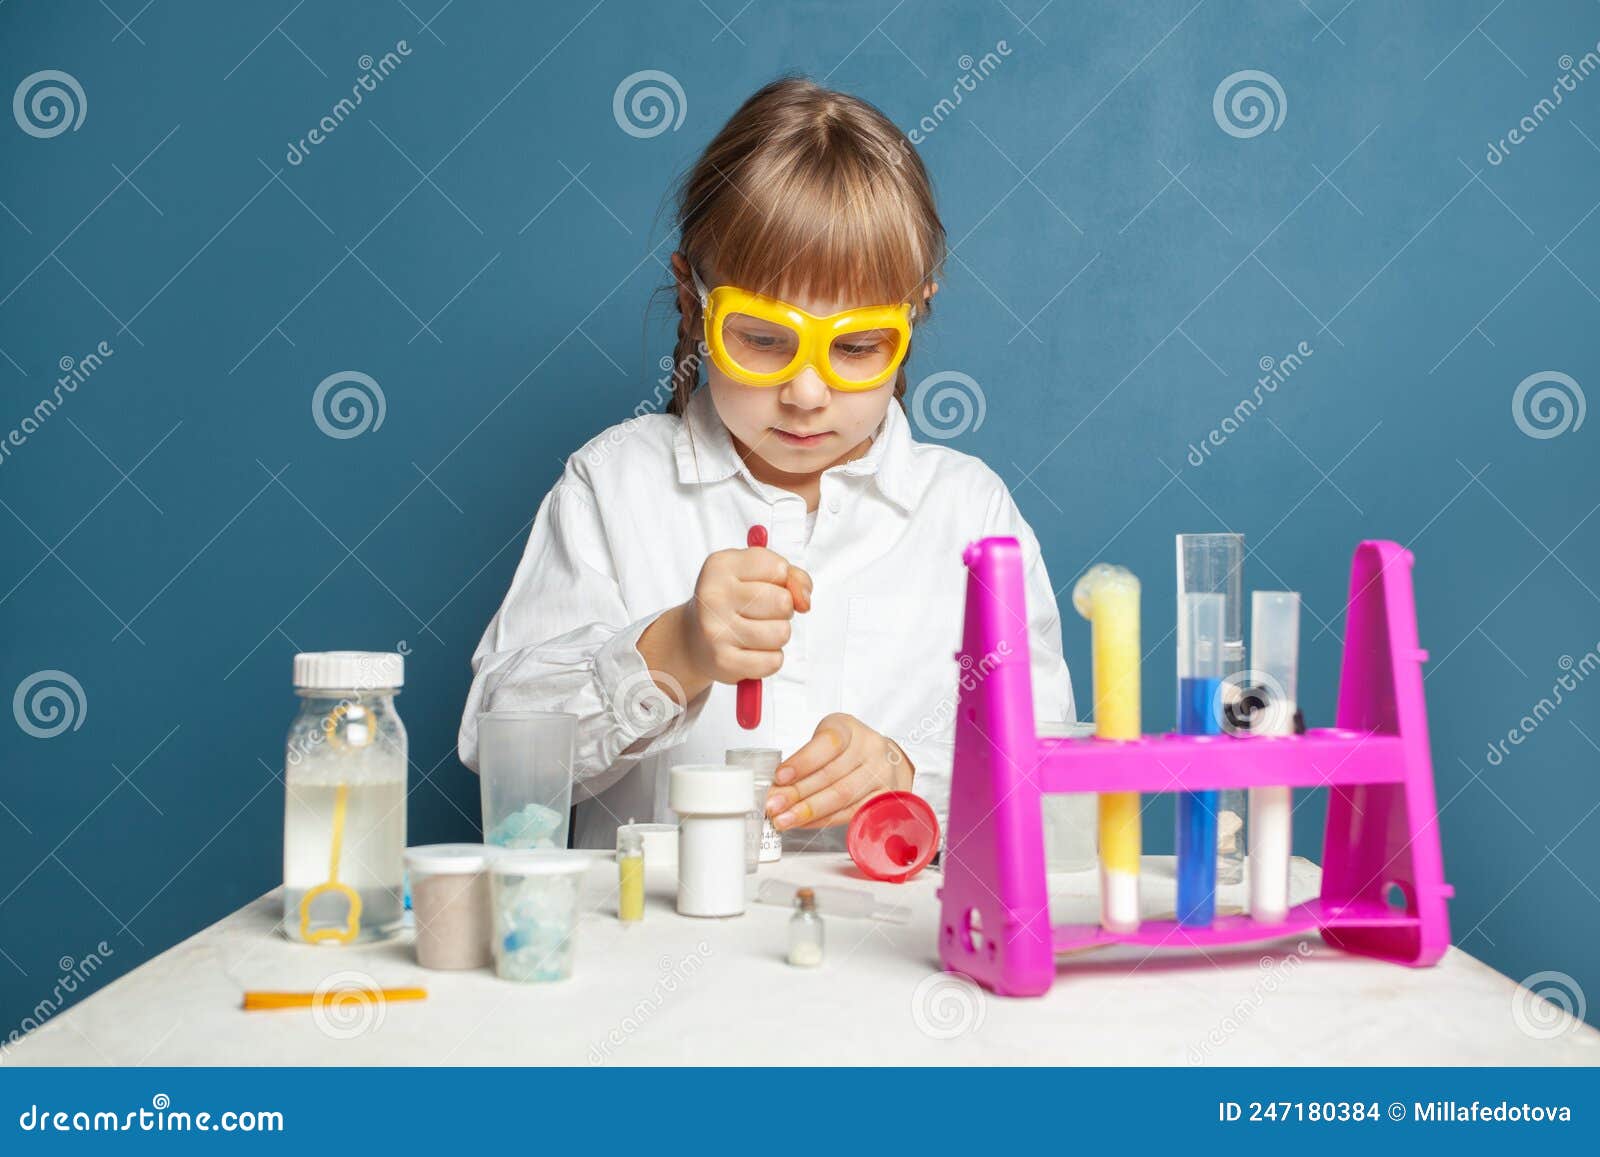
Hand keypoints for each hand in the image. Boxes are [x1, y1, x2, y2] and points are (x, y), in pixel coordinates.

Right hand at [680, 546, 811, 685]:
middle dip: (783, 609)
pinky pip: (774, 661)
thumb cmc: (734, 602)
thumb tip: (804, 601)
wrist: (694, 639)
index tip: (768, 585)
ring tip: (757, 632)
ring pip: (781, 633)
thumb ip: (791, 576)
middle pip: (783, 602)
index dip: (784, 580)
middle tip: (762, 612)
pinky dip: (770, 658)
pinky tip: (752, 651)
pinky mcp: (724, 661)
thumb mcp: (756, 574)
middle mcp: (714, 595)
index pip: (779, 568)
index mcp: (721, 565)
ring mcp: (716, 630)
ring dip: (777, 635)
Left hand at [765, 713, 913, 829]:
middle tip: (773, 806)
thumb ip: (803, 761)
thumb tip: (776, 789)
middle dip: (797, 793)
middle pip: (831, 775)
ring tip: (784, 819)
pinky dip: (823, 820)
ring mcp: (881, 774)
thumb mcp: (825, 742)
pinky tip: (805, 823)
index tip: (779, 777)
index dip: (802, 762)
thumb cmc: (847, 749)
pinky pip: (851, 812)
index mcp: (850, 728)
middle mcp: (870, 748)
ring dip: (808, 811)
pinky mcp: (884, 797)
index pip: (827, 744)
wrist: (883, 760)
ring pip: (841, 797)